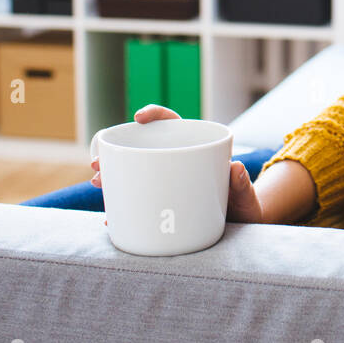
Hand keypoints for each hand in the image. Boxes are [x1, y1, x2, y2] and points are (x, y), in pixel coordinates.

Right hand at [89, 103, 263, 223]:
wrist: (244, 226)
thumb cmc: (245, 203)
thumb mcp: (244, 193)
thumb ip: (241, 182)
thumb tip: (236, 167)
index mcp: (197, 150)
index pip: (175, 125)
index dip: (156, 116)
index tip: (139, 117)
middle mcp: (180, 164)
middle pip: (145, 150)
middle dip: (118, 154)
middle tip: (98, 164)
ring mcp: (171, 183)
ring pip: (137, 175)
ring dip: (114, 178)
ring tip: (98, 183)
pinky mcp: (167, 204)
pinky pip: (142, 201)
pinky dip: (125, 208)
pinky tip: (111, 216)